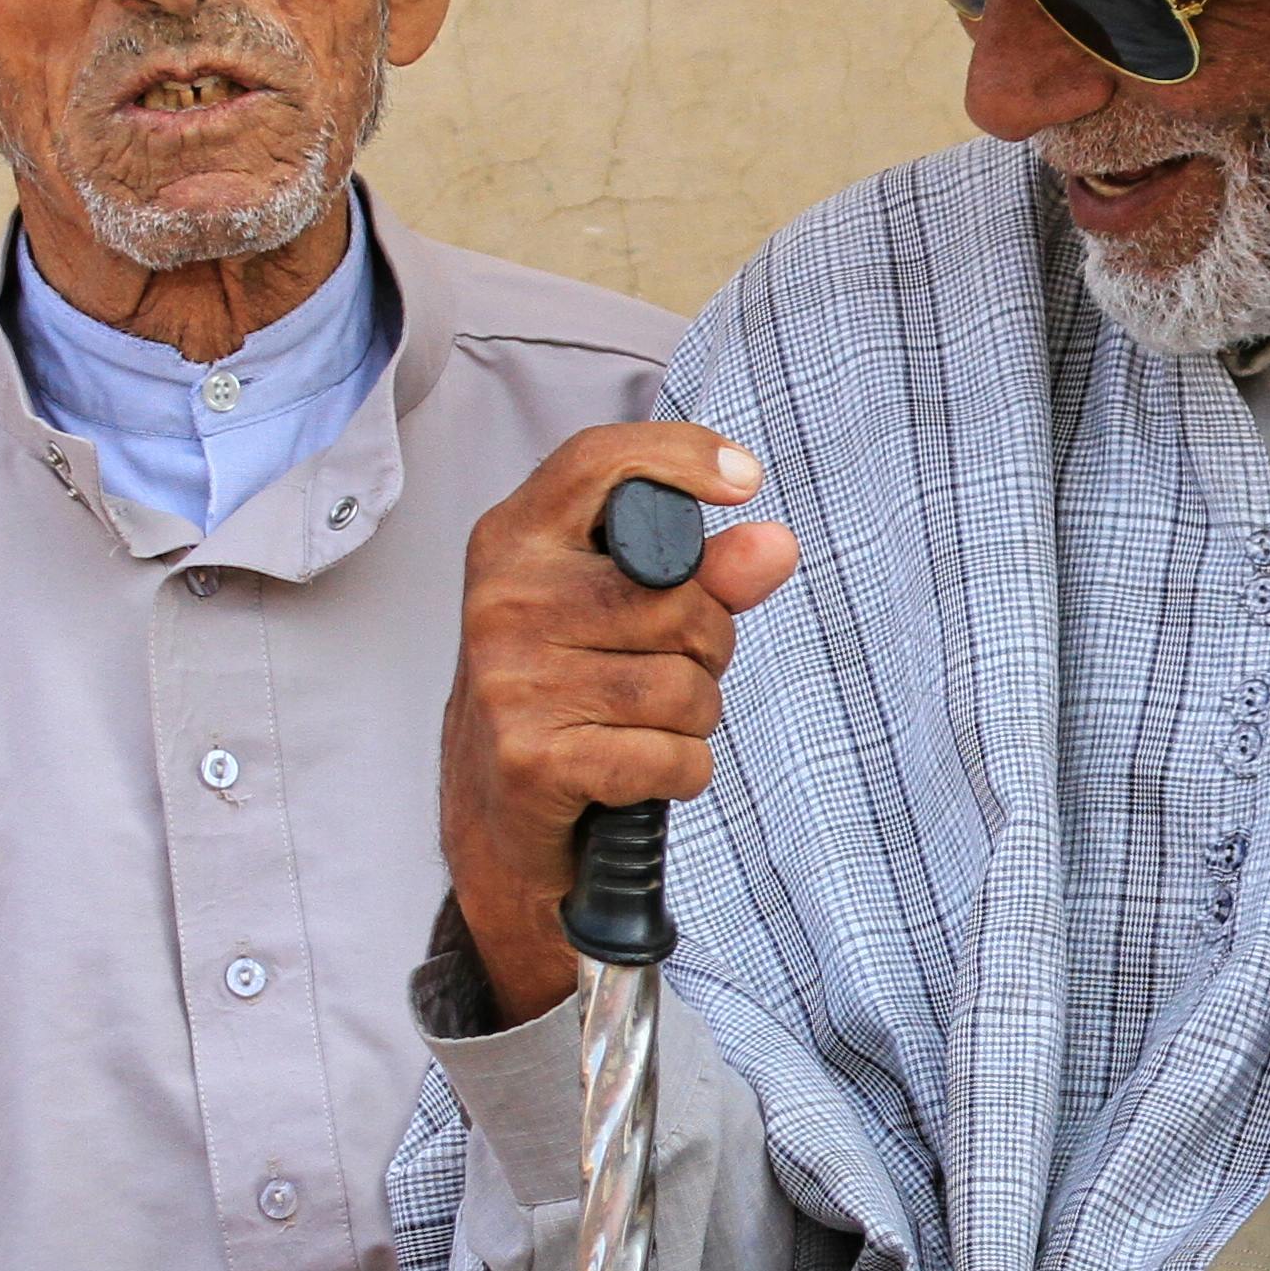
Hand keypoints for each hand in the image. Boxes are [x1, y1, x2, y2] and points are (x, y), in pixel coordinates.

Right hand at [440, 423, 797, 1022]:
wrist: (494, 813)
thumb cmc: (566, 694)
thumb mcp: (628, 616)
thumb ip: (706, 575)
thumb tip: (775, 544)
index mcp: (516, 542)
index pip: (597, 464)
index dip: (679, 457)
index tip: (744, 478)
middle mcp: (505, 599)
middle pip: (680, 600)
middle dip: (707, 646)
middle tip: (661, 669)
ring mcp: (512, 679)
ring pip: (685, 685)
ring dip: (694, 717)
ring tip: (643, 723)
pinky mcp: (533, 757)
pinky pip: (673, 754)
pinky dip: (682, 770)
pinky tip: (640, 768)